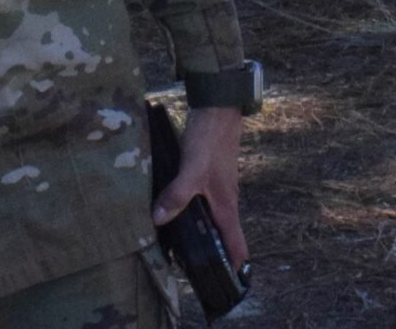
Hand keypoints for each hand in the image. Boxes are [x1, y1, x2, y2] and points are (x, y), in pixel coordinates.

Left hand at [154, 106, 247, 267]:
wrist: (218, 108)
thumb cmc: (210, 139)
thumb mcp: (192, 169)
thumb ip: (177, 194)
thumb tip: (158, 220)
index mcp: (226, 205)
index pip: (237, 245)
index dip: (235, 267)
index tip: (228, 286)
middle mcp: (226, 200)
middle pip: (224, 236)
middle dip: (216, 256)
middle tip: (196, 274)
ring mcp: (219, 187)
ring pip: (213, 219)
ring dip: (204, 235)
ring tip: (183, 249)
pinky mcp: (210, 175)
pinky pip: (204, 203)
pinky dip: (195, 214)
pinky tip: (176, 212)